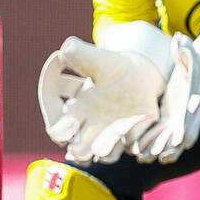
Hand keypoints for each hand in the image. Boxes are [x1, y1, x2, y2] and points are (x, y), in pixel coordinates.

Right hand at [38, 37, 166, 163]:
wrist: (138, 74)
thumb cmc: (110, 67)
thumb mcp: (97, 59)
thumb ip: (80, 55)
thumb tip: (66, 47)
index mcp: (76, 112)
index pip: (58, 129)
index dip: (58, 131)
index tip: (67, 124)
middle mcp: (91, 128)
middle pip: (78, 150)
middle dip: (79, 149)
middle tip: (82, 146)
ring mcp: (113, 135)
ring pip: (105, 152)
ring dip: (108, 146)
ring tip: (115, 131)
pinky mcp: (133, 135)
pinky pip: (131, 144)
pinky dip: (134, 134)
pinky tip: (142, 116)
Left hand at [136, 27, 199, 164]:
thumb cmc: (197, 63)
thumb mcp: (192, 54)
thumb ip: (185, 49)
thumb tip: (179, 39)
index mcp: (195, 99)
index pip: (194, 117)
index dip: (188, 129)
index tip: (179, 140)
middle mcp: (191, 114)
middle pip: (184, 136)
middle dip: (171, 147)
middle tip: (154, 156)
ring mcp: (183, 120)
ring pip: (174, 142)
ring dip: (160, 151)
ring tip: (143, 158)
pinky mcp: (174, 122)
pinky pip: (165, 138)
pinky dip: (156, 147)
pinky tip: (141, 154)